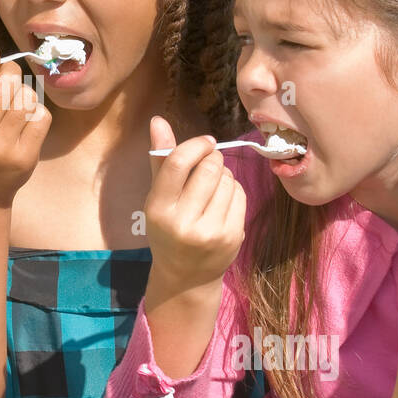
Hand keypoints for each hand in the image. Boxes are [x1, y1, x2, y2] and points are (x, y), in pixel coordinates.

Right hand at [0, 41, 50, 208]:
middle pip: (8, 80)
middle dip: (12, 74)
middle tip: (8, 82)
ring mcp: (0, 147)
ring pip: (27, 96)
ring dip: (25, 95)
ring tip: (16, 105)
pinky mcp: (23, 157)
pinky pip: (41, 116)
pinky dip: (36, 115)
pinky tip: (25, 124)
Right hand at [143, 116, 246, 304]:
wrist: (185, 277)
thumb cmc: (168, 230)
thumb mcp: (157, 198)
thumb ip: (160, 159)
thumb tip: (158, 120)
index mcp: (158, 209)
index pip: (178, 162)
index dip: (196, 144)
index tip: (205, 142)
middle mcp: (183, 222)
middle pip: (208, 167)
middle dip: (212, 159)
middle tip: (208, 165)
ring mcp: (211, 231)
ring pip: (227, 179)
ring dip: (223, 175)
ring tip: (212, 189)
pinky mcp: (232, 236)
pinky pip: (240, 194)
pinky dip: (233, 190)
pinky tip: (222, 203)